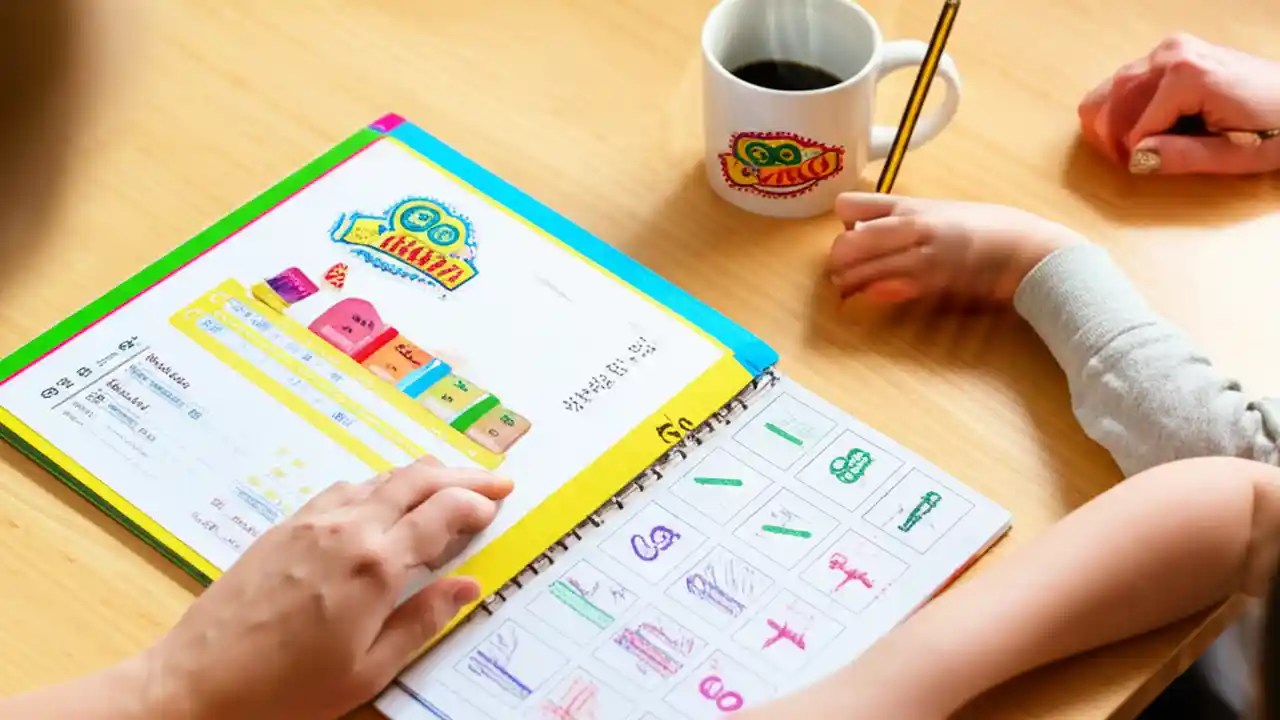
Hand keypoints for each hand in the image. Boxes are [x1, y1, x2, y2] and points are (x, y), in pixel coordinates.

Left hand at [146, 459, 511, 719]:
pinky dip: (380, 483)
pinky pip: (345, 488)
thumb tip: (468, 585)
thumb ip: (422, 621)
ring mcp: (312, 522)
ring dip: (423, 474)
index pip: (443, 513)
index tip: (500, 502)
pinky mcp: (286, 526)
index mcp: (375, 566)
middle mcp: (347, 529)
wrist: (197, 683)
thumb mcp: (368, 671)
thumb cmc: (285, 690)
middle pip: (418, 480)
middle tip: (495, 478)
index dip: (478, 502)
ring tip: (451, 481)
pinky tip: (388, 497)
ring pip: (382, 477)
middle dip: (463, 475)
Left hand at [828, 193, 1081, 304]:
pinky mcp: (929, 285)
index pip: (849, 206)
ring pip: (856, 271)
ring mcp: (918, 257)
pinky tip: (876, 296)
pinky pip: (882, 290)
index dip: (845, 223)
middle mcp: (909, 227)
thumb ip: (909, 219)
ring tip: (852, 288)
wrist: (1028, 251)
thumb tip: (876, 230)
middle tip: (846, 271)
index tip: (856, 233)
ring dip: (849, 283)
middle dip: (839, 262)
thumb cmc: (994, 228)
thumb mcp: (945, 211)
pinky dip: (872, 294)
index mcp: (911, 206)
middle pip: (844, 244)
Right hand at [1078, 34, 1279, 174]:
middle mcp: (1174, 54)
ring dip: (1112, 119)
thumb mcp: (1234, 154)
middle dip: (1110, 135)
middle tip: (1124, 162)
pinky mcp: (1174, 51)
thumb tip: (1136, 160)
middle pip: (1115, 97)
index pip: (1136, 124)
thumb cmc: (1275, 129)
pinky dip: (1123, 103)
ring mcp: (1172, 49)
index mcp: (1189, 77)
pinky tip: (1136, 125)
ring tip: (1127, 147)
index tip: (1145, 171)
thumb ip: (1183, 156)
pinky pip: (1131, 77)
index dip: (1135, 155)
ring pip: (1116, 85)